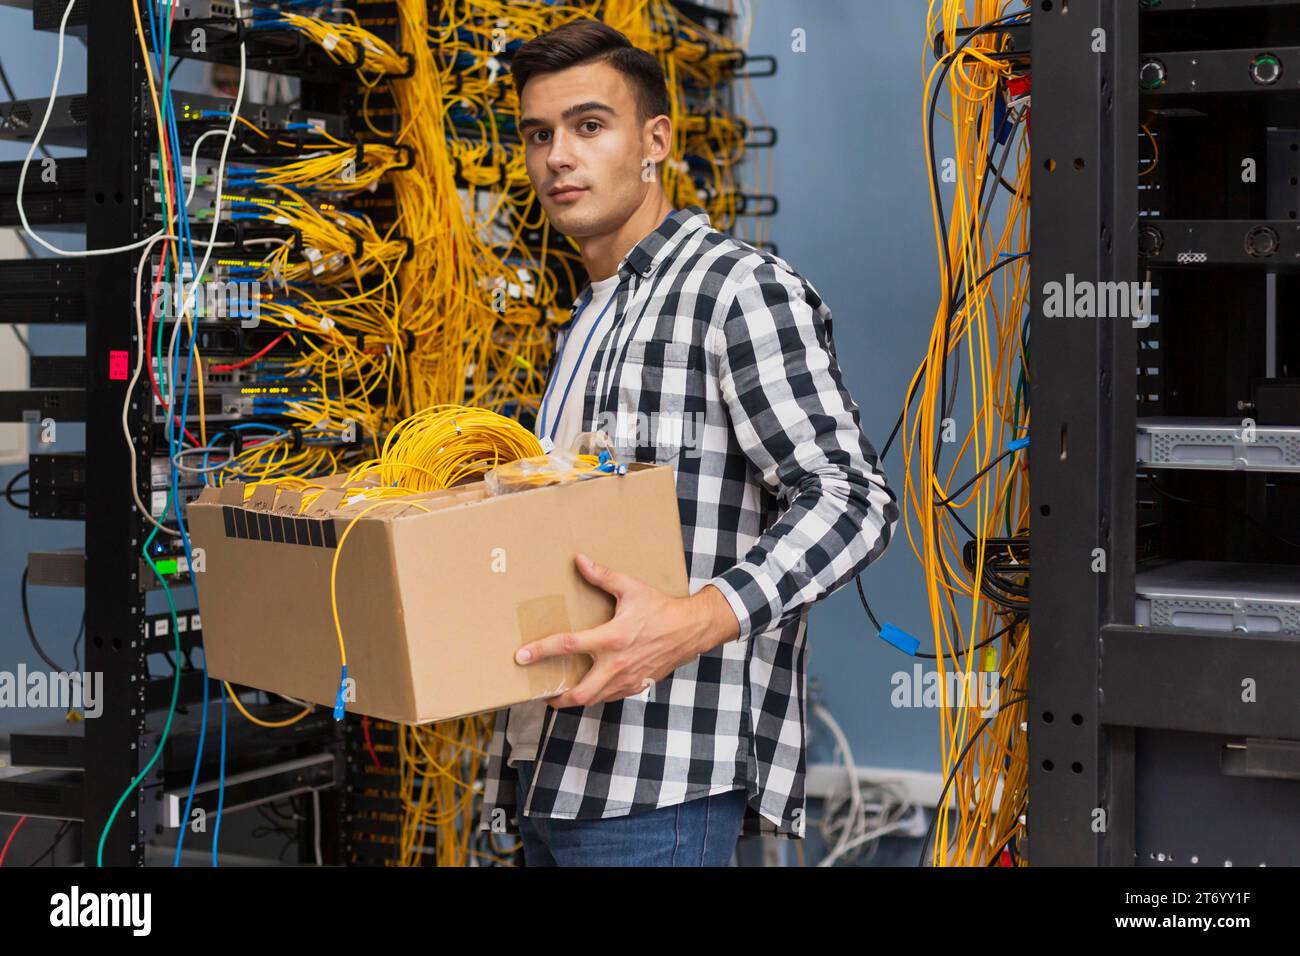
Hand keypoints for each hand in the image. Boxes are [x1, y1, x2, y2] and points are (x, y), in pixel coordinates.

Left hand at [515, 552, 739, 708]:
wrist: (691, 629)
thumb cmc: (661, 608)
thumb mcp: (631, 588)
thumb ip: (602, 576)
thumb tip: (579, 560)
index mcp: (611, 638)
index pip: (568, 646)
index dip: (541, 651)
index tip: (521, 656)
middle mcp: (617, 664)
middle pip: (578, 693)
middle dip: (556, 697)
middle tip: (542, 692)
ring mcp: (628, 679)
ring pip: (594, 700)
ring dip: (574, 698)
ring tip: (561, 692)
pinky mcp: (638, 686)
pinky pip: (610, 697)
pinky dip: (597, 695)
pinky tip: (591, 686)